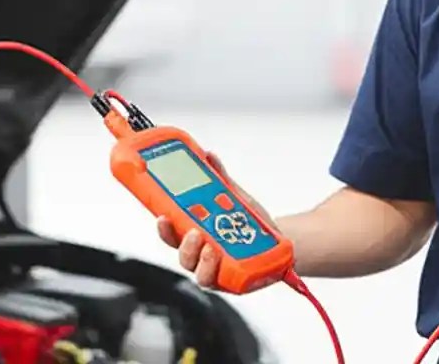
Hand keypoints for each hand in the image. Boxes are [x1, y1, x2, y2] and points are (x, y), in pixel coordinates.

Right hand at [155, 151, 281, 290]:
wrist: (276, 243)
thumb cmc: (247, 224)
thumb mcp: (234, 197)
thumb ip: (220, 179)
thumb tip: (209, 157)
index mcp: (194, 234)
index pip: (172, 233)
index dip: (163, 227)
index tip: (162, 216)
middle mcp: (200, 255)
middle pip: (181, 254)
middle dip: (184, 244)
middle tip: (193, 231)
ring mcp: (214, 270)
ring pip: (198, 271)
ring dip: (201, 259)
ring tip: (210, 246)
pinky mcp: (230, 281)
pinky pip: (221, 281)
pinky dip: (219, 271)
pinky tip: (224, 259)